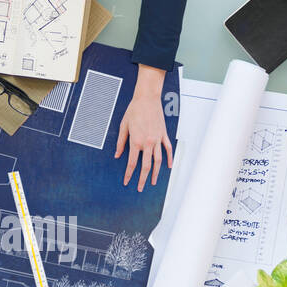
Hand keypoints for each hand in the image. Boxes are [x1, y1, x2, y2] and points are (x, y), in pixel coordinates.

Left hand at [114, 71, 172, 191]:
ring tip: (154, 182)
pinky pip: (167, 149)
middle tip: (140, 188)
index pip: (132, 163)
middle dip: (143, 179)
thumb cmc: (134, 110)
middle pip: (147, 166)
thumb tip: (117, 155)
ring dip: (156, 173)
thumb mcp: (123, 126)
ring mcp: (157, 139)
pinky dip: (169, 158)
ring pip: (158, 160)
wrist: (147, 99)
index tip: (127, 181)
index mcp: (136, 141)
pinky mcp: (163, 135)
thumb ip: (121, 142)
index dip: (129, 174)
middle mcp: (148, 143)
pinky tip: (169, 166)